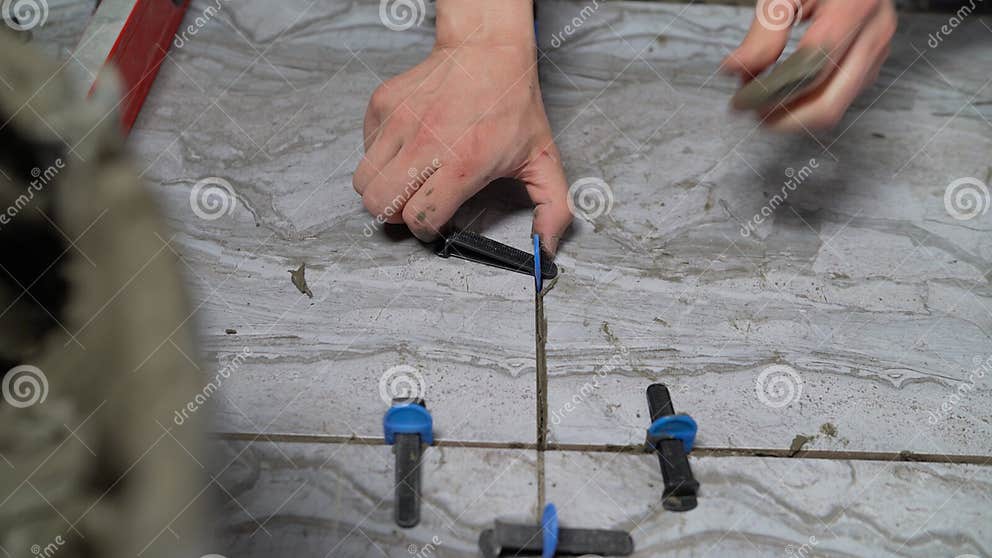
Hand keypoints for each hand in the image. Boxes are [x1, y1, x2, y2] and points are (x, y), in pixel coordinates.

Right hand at [353, 0, 572, 252]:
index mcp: (463, 162)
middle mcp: (425, 143)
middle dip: (396, 215)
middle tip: (416, 203)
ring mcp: (398, 121)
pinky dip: (379, 158)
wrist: (487, 49)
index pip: (420, 217)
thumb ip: (553, 209)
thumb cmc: (513, 103)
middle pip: (380, 206)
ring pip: (363, 182)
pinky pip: (364, 150)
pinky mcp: (382, 105)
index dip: (427, 228)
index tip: (438, 220)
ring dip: (382, 190)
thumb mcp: (544, 159)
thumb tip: (546, 249)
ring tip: (407, 180)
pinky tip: (406, 149)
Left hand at [722, 0, 896, 131]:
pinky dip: (806, 104)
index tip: (740, 100)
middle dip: (782, 117)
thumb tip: (738, 69)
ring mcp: (876, 52)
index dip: (772, 92)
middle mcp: (874, 33)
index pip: (812, 68)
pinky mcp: (870, 65)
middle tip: (750, 111)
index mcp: (856, 7)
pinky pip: (837, 99)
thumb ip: (764, 31)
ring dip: (792, 115)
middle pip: (827, 103)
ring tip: (761, 103)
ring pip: (833, 108)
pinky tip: (782, 94)